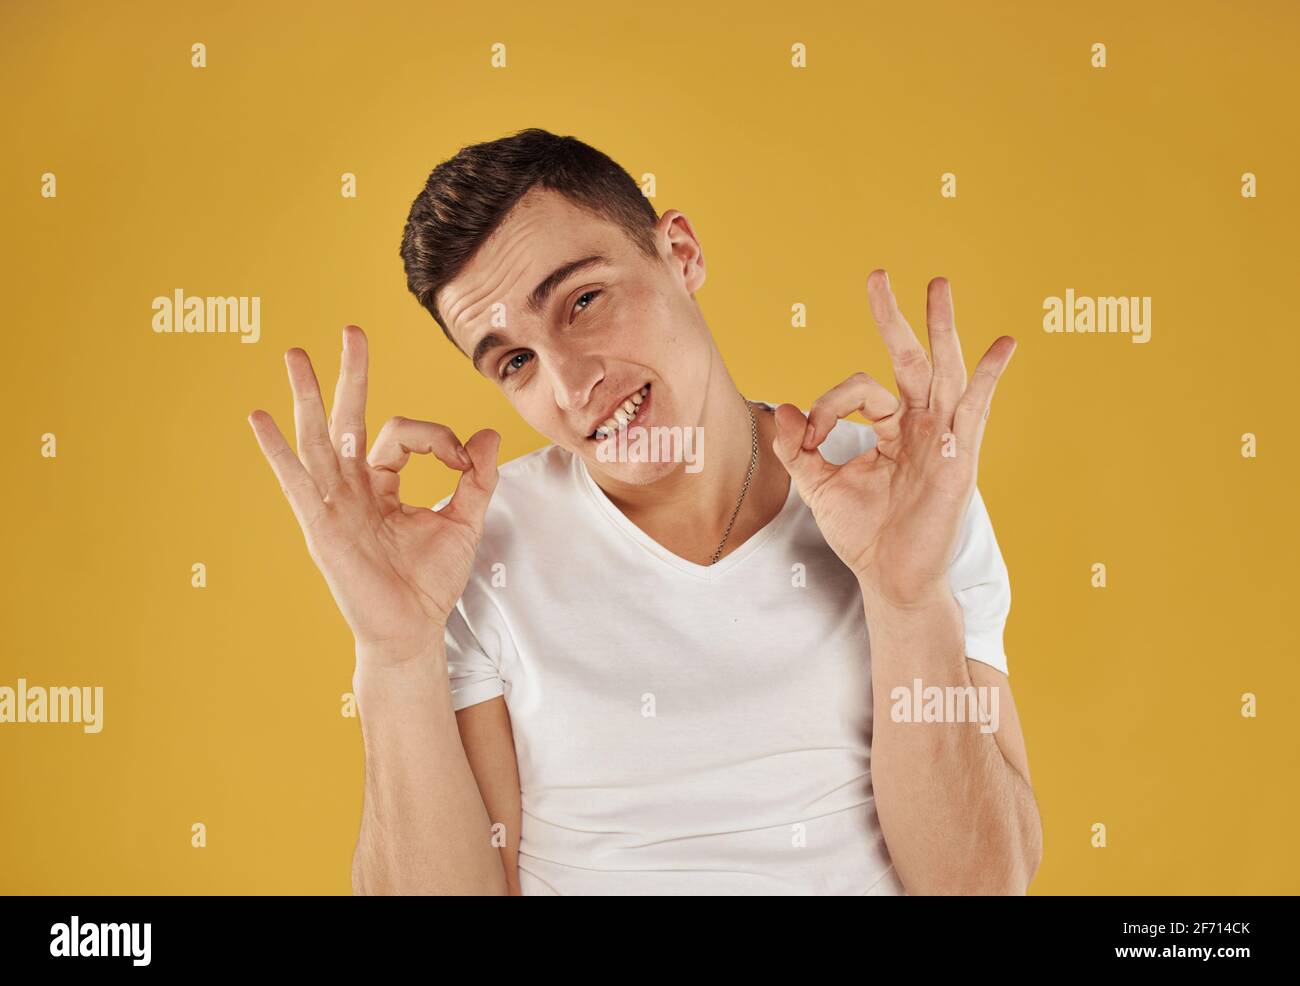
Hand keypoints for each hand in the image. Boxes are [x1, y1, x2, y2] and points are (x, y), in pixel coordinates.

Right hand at [247, 325, 499, 662]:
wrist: (413, 630)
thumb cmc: (430, 582)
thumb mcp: (463, 522)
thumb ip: (476, 479)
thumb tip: (488, 434)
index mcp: (382, 484)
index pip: (402, 434)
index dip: (438, 439)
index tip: (462, 460)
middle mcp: (353, 488)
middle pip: (349, 418)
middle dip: (350, 375)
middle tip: (351, 331)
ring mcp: (334, 504)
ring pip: (319, 438)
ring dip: (307, 395)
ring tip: (294, 353)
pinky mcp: (321, 524)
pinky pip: (297, 481)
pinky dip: (278, 450)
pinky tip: (259, 419)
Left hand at [771, 271, 1015, 607]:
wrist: (890, 578)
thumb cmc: (862, 533)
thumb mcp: (820, 487)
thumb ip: (800, 449)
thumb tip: (784, 410)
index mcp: (889, 429)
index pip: (859, 391)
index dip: (829, 405)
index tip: (811, 434)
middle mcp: (919, 425)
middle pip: (908, 359)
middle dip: (894, 318)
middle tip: (877, 276)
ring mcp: (943, 437)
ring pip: (943, 371)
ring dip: (941, 328)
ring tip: (937, 286)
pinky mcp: (960, 456)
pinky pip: (977, 409)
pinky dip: (989, 376)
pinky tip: (1003, 346)